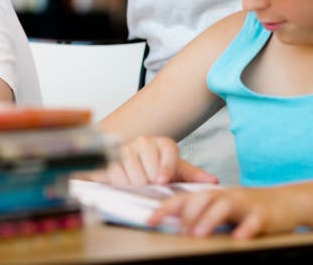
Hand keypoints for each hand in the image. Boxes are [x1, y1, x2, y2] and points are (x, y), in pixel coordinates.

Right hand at [98, 135, 218, 185]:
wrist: (133, 161)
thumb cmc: (158, 168)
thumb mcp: (178, 171)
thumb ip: (193, 176)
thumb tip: (213, 181)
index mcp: (165, 144)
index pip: (167, 155)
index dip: (165, 169)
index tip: (162, 181)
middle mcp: (144, 142)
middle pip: (149, 171)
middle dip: (151, 185)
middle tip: (151, 186)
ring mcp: (127, 148)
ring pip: (133, 176)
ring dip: (137, 186)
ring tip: (139, 185)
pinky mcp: (111, 157)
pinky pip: (116, 175)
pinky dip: (121, 184)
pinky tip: (126, 183)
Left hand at [149, 185, 305, 238]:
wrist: (281, 201)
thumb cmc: (242, 207)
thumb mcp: (217, 206)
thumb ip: (196, 211)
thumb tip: (169, 221)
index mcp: (210, 194)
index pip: (183, 198)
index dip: (165, 208)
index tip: (150, 220)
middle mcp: (224, 196)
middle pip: (202, 199)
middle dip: (187, 214)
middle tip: (178, 230)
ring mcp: (244, 204)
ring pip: (224, 207)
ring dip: (209, 219)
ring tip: (198, 234)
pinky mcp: (263, 214)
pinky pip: (253, 221)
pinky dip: (245, 228)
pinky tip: (237, 238)